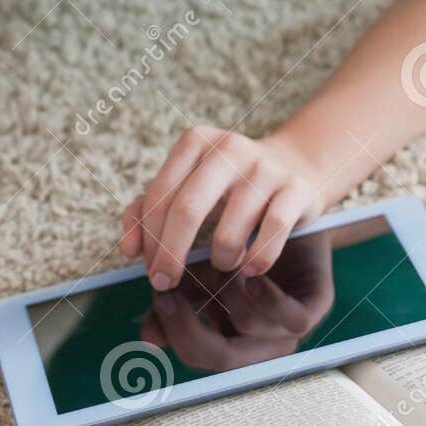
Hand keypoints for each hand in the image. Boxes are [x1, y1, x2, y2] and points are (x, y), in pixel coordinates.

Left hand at [119, 125, 327, 289]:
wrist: (296, 165)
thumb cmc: (228, 184)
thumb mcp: (188, 184)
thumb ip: (149, 210)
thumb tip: (129, 249)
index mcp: (195, 142)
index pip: (159, 195)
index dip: (149, 238)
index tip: (150, 269)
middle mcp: (229, 148)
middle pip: (187, 210)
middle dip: (170, 255)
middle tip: (165, 283)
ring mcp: (264, 168)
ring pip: (230, 231)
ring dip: (220, 261)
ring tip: (223, 264)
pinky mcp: (295, 189)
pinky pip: (271, 234)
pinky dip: (257, 260)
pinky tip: (249, 268)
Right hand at [137, 230, 335, 371]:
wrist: (285, 203)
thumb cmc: (235, 240)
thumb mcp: (195, 264)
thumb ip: (168, 290)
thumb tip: (147, 334)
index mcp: (227, 332)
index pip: (195, 353)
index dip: (172, 330)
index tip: (157, 293)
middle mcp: (258, 338)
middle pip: (220, 359)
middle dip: (188, 328)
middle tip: (169, 292)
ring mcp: (287, 326)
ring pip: (250, 328)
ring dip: (225, 292)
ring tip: (220, 259)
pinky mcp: (316, 305)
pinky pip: (295, 320)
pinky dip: (270, 300)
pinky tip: (254, 273)